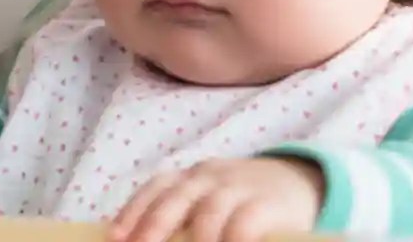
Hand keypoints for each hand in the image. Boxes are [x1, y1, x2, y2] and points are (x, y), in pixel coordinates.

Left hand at [108, 157, 323, 241]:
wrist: (297, 180)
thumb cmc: (240, 200)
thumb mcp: (209, 200)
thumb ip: (182, 217)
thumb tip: (141, 236)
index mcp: (189, 178)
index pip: (155, 189)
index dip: (133, 212)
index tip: (115, 237)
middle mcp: (208, 178)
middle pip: (174, 198)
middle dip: (153, 225)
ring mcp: (238, 188)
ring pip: (208, 213)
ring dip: (196, 239)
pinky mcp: (267, 204)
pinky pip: (244, 223)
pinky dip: (232, 239)